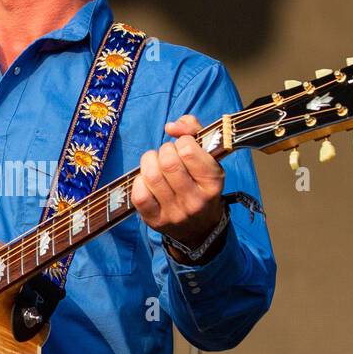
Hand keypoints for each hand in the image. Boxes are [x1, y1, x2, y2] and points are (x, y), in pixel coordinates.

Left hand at [131, 114, 224, 255]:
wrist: (199, 227)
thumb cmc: (201, 183)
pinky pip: (139, 195)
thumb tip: (171, 126)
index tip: (184, 147)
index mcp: (213, 182)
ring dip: (149, 162)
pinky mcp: (156, 221)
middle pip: (168, 162)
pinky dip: (139, 181)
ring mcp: (175, 213)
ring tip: (155, 163)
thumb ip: (193, 131)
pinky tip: (147, 180)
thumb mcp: (208, 157)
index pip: (188, 150)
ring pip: (152, 176)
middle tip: (167, 155)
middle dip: (164, 150)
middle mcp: (196, 200)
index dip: (182, 141)